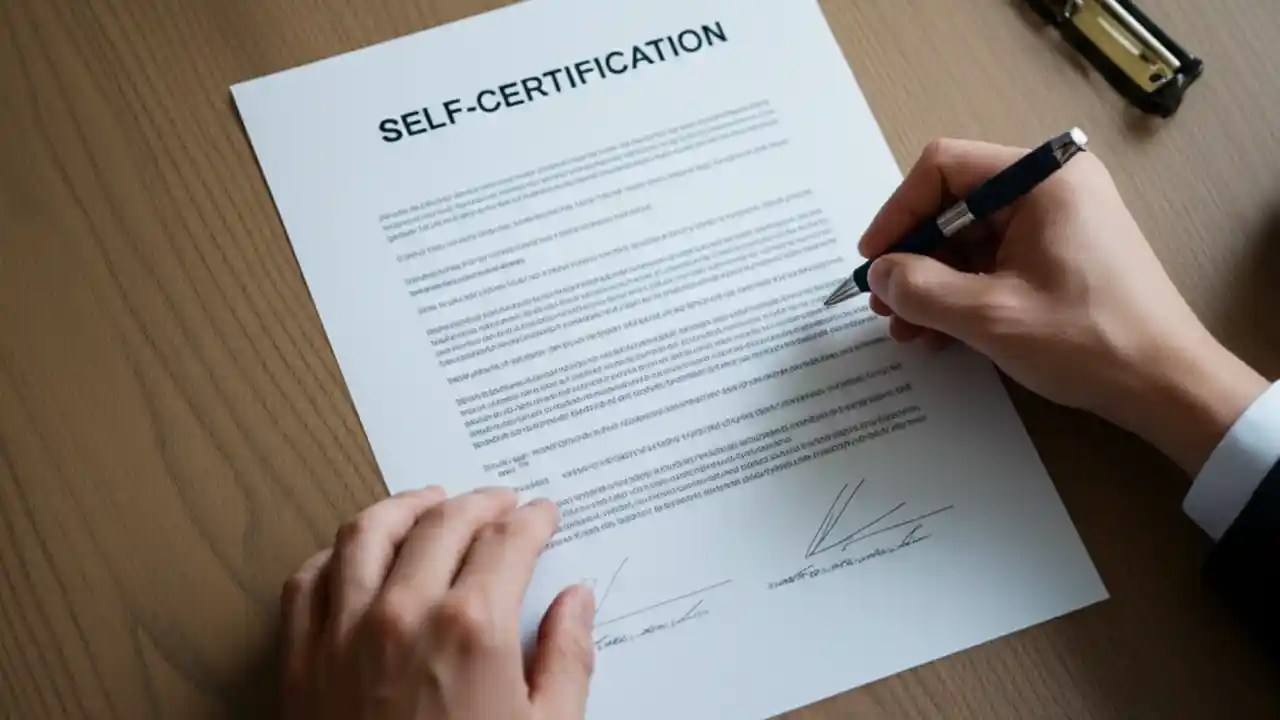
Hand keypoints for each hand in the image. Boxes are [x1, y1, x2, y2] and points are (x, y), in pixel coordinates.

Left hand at [280, 487, 595, 719]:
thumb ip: (568, 660)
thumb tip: (577, 602)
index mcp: (474, 628)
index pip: (509, 541)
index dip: (533, 520)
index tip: (543, 514)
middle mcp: (404, 612)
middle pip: (445, 523)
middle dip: (480, 502)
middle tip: (500, 500)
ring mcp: (343, 630)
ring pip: (369, 531)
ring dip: (406, 505)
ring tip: (430, 500)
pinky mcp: (300, 657)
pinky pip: (310, 577)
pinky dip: (337, 551)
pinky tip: (356, 550)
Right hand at [860, 138, 1266, 473]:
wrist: (1167, 385)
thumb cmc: (1088, 340)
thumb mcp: (990, 316)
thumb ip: (922, 289)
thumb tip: (879, 274)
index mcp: (1044, 178)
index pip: (945, 168)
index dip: (899, 212)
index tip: (875, 260)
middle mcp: (1053, 187)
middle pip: (955, 204)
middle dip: (914, 257)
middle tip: (884, 304)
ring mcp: (1059, 221)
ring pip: (971, 238)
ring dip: (933, 282)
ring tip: (906, 328)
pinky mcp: (1062, 254)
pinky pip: (995, 260)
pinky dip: (963, 292)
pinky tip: (939, 332)